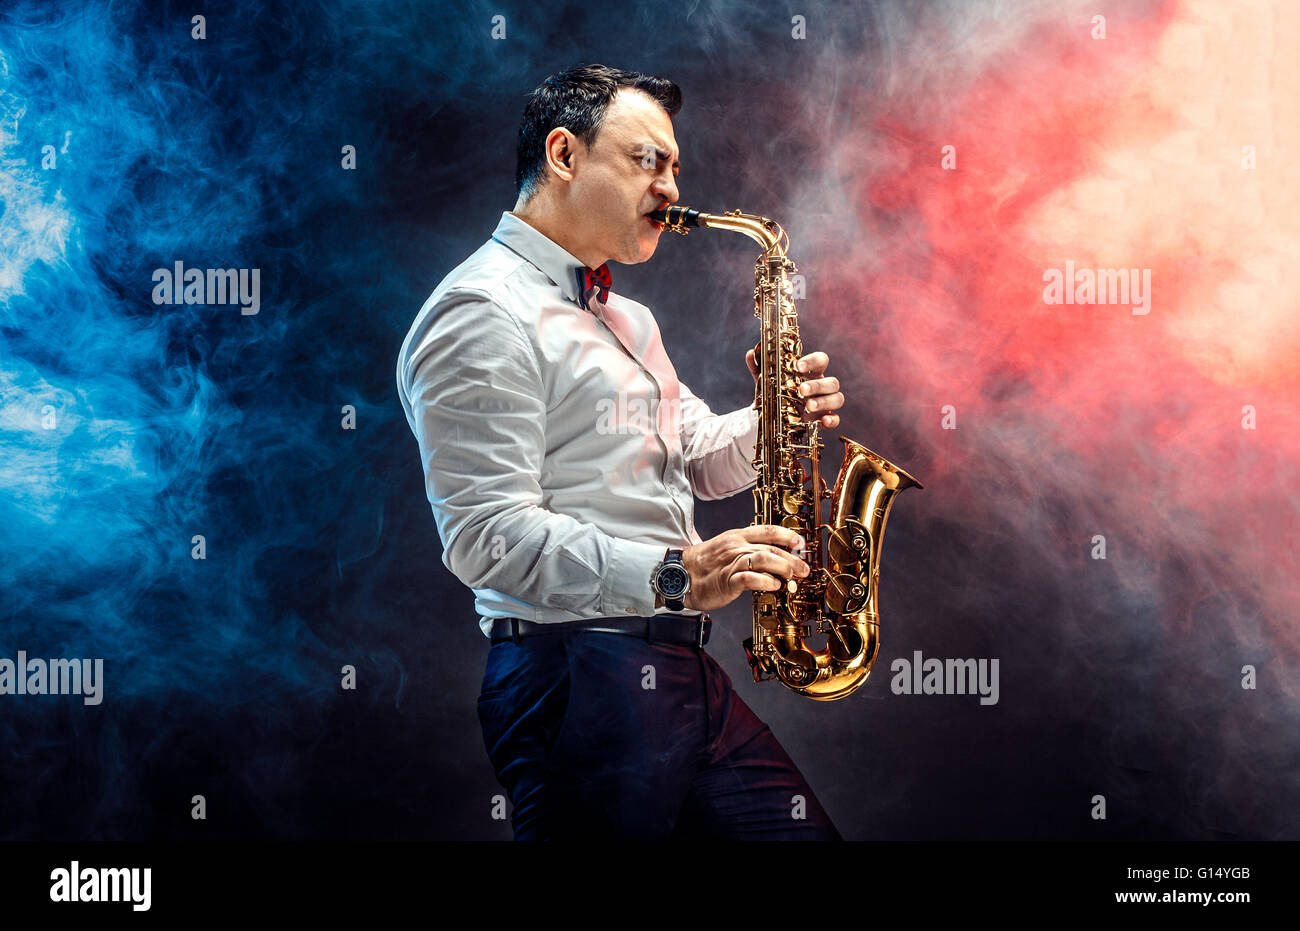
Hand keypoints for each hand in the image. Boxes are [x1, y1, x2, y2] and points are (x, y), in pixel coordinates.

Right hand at [679, 526, 810, 612]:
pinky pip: (751, 578)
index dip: (786, 535)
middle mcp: (736, 546)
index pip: (767, 530)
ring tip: (792, 577)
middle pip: (771, 548)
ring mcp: (731, 562)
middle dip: (792, 558)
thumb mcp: (725, 548)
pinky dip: (766, 581)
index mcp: (736, 537)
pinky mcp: (728, 580)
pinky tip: (775, 585)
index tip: (800, 543)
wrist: (679, 576)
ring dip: (783, 568)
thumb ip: (746, 549)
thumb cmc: (703, 566)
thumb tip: (769, 557)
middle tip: (804, 569)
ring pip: (764, 559)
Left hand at [745, 346, 842, 428]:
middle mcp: (822, 386)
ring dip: (824, 401)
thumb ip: (759, 367)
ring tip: (807, 406)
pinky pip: (836, 419)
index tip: (797, 366)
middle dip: (817, 385)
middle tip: (801, 390)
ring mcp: (825, 403)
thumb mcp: (766, 380)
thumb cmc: (776, 391)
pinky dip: (832, 420)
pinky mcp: (824, 419)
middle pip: (832, 381)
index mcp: (811, 372)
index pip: (821, 360)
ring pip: (837, 398)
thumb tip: (750, 353)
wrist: (773, 415)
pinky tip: (823, 422)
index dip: (813, 361)